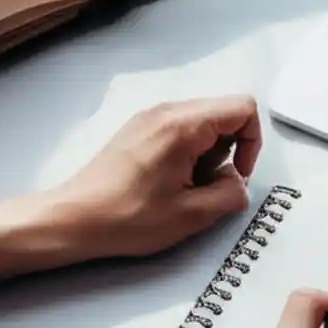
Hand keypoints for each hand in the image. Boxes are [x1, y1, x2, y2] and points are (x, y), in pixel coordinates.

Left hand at [53, 96, 261, 259]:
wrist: (74, 219)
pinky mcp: (140, 128)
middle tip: (207, 182)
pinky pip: (181, 128)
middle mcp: (166, 112)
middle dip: (228, 149)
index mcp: (182, 126)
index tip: (238, 172)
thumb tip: (237, 183)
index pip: (243, 108)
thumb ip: (230, 194)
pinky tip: (170, 180)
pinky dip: (188, 151)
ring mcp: (150, 117)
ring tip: (185, 184)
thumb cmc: (124, 217)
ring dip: (207, 152)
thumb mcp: (191, 215)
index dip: (253, 142)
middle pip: (223, 112)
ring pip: (203, 122)